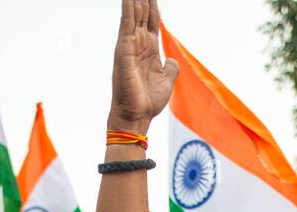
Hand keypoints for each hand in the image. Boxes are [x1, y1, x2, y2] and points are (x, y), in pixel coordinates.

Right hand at [108, 0, 176, 133]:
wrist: (136, 116)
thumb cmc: (148, 102)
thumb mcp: (166, 81)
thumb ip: (170, 68)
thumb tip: (172, 60)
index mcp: (149, 49)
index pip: (152, 21)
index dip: (154, 6)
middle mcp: (138, 44)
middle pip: (142, 12)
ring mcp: (129, 44)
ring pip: (134, 12)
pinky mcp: (124, 48)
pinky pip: (126, 21)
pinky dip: (128, 7)